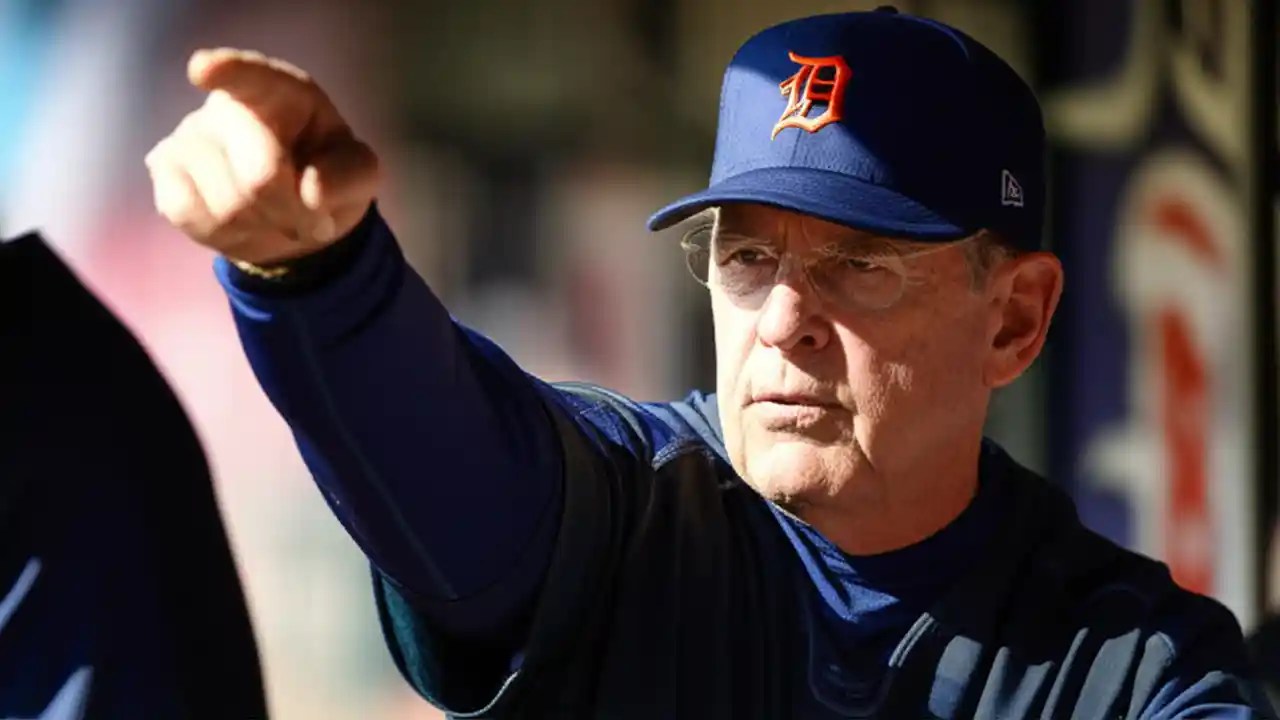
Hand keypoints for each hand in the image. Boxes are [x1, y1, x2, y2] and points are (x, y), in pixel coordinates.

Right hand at [145, 48, 379, 264]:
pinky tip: (241, 220)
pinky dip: (224, 233)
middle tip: (312, 223)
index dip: (227, 71)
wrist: (295, 214)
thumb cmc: (327, 175)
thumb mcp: (360, 172)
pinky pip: (188, 213)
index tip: (205, 69)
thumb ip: (350, 175)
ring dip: (263, 225)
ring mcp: (189, 134)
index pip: (251, 76)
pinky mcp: (164, 169)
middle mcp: (227, 104)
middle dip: (292, 213)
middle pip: (259, 177)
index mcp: (280, 90)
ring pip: (227, 205)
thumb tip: (311, 191)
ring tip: (275, 215)